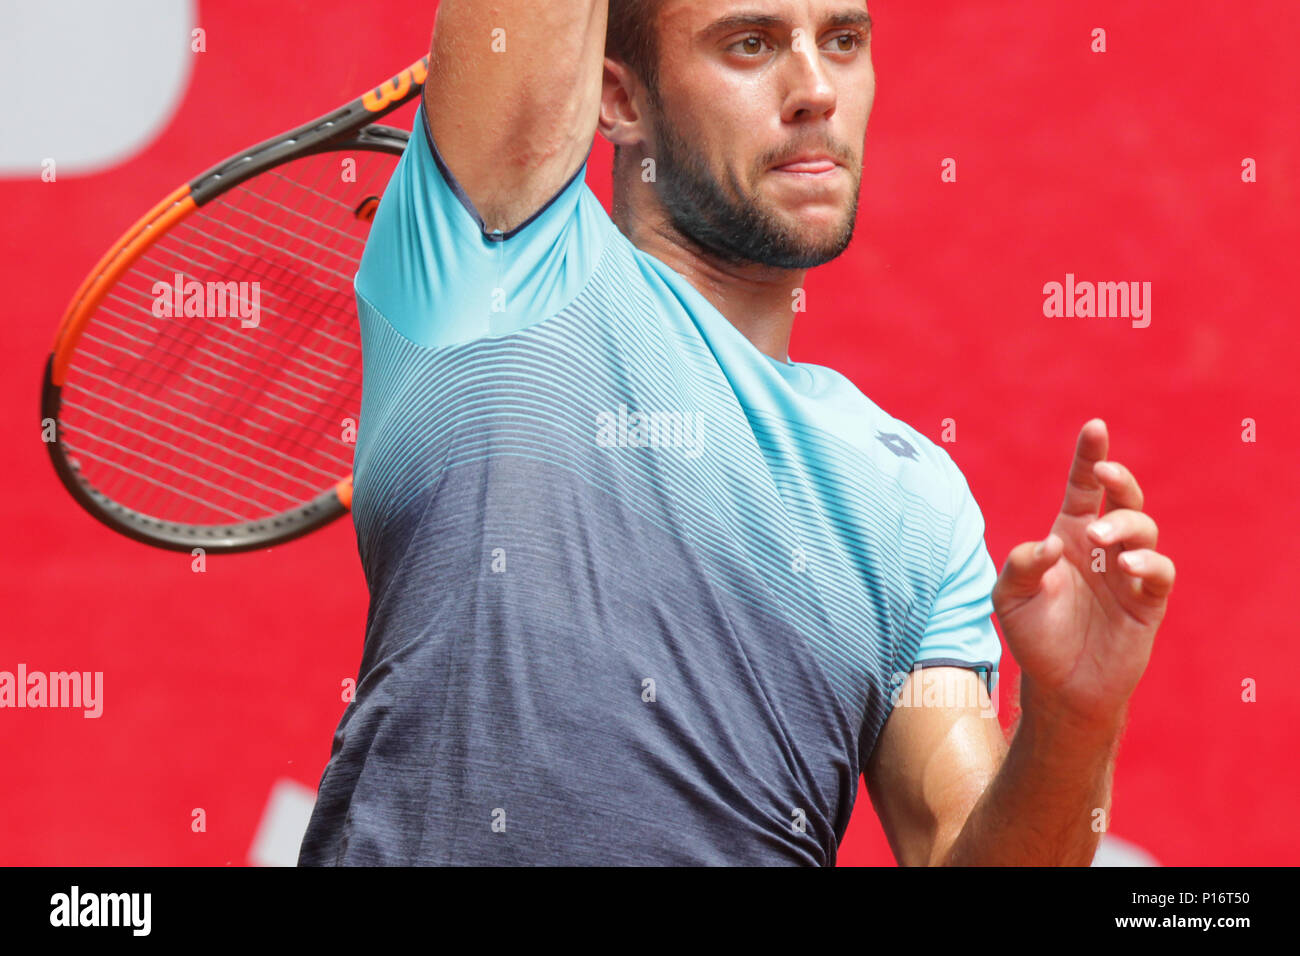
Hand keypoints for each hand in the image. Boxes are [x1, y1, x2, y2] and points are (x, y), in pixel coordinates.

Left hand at [992, 419, 1174, 728]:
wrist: (1058, 686)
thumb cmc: (1033, 635)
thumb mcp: (1010, 597)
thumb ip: (1022, 565)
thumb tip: (1051, 544)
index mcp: (1068, 535)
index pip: (1082, 488)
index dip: (1089, 457)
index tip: (1094, 427)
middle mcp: (1101, 548)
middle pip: (1121, 499)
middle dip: (1117, 479)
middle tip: (1102, 475)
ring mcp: (1128, 573)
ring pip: (1143, 529)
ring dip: (1124, 524)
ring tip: (1099, 537)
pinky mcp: (1147, 602)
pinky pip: (1160, 572)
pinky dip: (1148, 564)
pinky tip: (1126, 567)